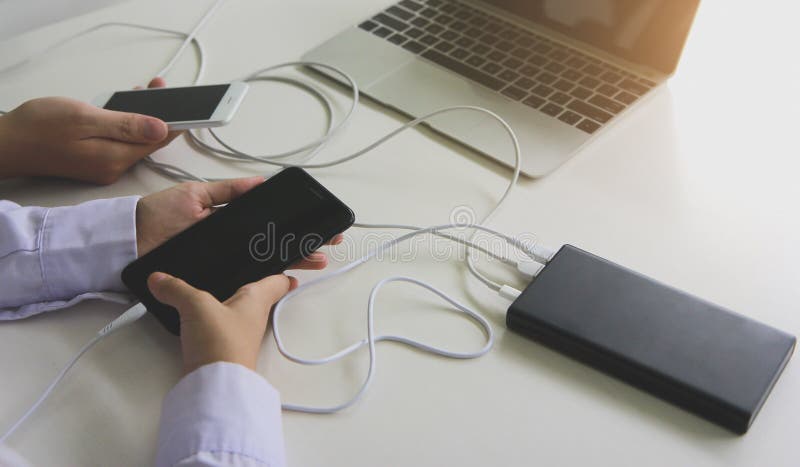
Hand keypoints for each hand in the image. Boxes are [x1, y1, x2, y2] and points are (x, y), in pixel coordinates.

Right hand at [0, 78, 179, 183]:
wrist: (7, 143)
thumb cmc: (38, 128)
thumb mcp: (85, 118)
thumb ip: (125, 125)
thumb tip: (161, 128)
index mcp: (115, 159)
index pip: (158, 141)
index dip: (177, 122)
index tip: (193, 106)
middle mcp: (113, 167)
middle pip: (149, 140)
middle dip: (161, 114)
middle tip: (162, 88)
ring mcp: (104, 166)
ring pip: (135, 139)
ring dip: (142, 116)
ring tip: (145, 91)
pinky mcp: (95, 161)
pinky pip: (120, 142)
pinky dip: (126, 123)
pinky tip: (124, 107)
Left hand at [136, 176, 342, 263]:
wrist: (128, 240)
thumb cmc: (158, 214)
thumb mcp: (195, 193)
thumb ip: (227, 190)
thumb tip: (260, 182)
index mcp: (229, 222)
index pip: (268, 224)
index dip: (292, 226)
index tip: (316, 225)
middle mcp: (231, 243)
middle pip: (273, 245)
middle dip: (302, 245)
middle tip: (327, 245)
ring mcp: (224, 261)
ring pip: (265, 263)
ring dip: (292, 262)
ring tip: (316, 261)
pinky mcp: (214, 278)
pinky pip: (243, 280)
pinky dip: (265, 282)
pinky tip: (287, 279)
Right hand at [147, 271, 296, 373]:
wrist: (216, 386)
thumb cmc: (221, 343)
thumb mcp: (197, 306)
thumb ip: (177, 289)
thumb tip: (158, 279)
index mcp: (256, 301)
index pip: (278, 283)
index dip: (283, 273)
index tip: (288, 267)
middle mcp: (253, 319)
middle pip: (260, 299)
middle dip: (255, 288)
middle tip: (250, 275)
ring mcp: (239, 336)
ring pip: (239, 315)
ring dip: (231, 306)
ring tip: (218, 294)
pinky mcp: (224, 351)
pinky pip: (221, 330)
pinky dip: (213, 324)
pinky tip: (198, 322)